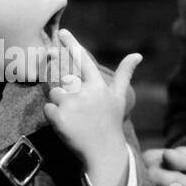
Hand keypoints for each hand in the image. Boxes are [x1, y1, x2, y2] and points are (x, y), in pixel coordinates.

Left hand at [43, 29, 140, 185]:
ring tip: (74, 118)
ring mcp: (72, 105)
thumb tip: (138, 55)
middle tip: (79, 110)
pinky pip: (48, 109)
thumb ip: (124, 74)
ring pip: (53, 94)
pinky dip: (53, 116)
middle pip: (63, 80)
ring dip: (59, 104)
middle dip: (66, 91)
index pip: (83, 60)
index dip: (72, 44)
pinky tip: (67, 126)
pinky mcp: (59, 118)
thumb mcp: (119, 97)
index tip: (61, 32)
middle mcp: (85, 93)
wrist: (104, 153)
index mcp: (99, 86)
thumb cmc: (111, 122)